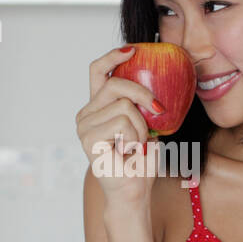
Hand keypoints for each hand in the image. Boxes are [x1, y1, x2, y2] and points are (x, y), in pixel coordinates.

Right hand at [75, 44, 163, 203]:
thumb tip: (158, 80)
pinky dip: (135, 136)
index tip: (133, 50)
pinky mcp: (88, 139)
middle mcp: (86, 113)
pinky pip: (122, 123)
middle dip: (143, 94)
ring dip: (141, 127)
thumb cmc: (140, 161)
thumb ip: (142, 104)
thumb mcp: (146, 125)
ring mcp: (84, 126)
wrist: (134, 191)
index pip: (98, 71)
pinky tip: (129, 151)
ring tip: (137, 145)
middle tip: (158, 110)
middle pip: (116, 84)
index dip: (113, 57)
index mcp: (97, 107)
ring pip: (124, 106)